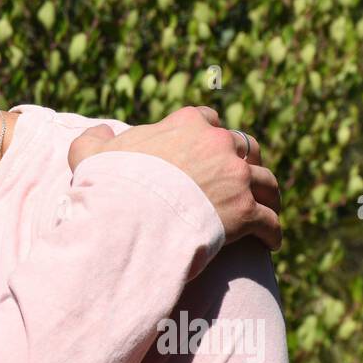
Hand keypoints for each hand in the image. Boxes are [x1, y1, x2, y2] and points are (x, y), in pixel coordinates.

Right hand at [67, 105, 282, 250]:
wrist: (130, 217)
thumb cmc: (110, 186)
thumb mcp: (90, 155)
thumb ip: (94, 138)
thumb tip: (103, 132)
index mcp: (187, 123)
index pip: (208, 119)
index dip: (210, 134)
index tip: (209, 149)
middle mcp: (218, 143)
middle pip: (245, 147)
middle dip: (245, 162)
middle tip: (242, 180)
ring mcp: (237, 177)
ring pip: (266, 182)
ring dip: (267, 195)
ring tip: (266, 209)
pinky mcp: (246, 211)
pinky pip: (270, 222)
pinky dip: (272, 232)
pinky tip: (270, 244)